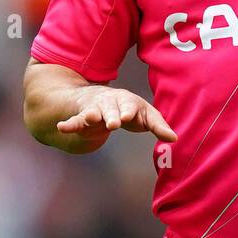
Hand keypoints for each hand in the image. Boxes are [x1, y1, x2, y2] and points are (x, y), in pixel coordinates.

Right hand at [56, 86, 177, 144]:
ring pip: (94, 112)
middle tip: (115, 123)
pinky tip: (62, 127)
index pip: (134, 107)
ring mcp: (96, 109)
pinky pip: (75, 121)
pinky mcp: (82, 117)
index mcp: (129, 102)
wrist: (98, 98)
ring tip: (91, 119)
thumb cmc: (128, 109)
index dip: (132, 112)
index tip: (129, 117)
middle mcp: (112, 103)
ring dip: (93, 116)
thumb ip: (158, 126)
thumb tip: (175, 138)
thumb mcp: (144, 116)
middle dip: (113, 114)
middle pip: (113, 108)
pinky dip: (69, 124)